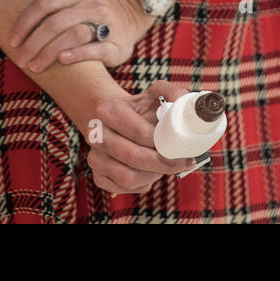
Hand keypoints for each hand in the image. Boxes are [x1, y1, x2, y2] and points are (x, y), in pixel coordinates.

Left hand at [7, 0, 150, 71]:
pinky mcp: (116, 45)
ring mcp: (106, 25)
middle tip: (20, 59)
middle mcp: (94, 5)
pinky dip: (78, 54)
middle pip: (57, 23)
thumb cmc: (90, 2)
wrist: (129, 14)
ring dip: (50, 51)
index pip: (46, 2)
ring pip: (74, 35)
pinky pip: (97, 49)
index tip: (13, 39)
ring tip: (34, 65)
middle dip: (34, 42)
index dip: (26, 21)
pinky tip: (62, 60)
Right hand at [82, 80, 197, 195]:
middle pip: (133, 157)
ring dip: (152, 175)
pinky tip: (150, 172)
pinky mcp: (98, 176)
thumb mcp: (155, 94)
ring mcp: (95, 157)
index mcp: (109, 111)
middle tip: (180, 163)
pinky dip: (142, 184)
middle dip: (162, 164)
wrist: (115, 120)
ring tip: (163, 166)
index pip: (139, 133)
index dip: (163, 144)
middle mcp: (96, 135)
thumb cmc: (139, 109)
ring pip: (128, 178)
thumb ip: (172, 92)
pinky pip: (124, 188)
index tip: (181, 148)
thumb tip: (184, 99)